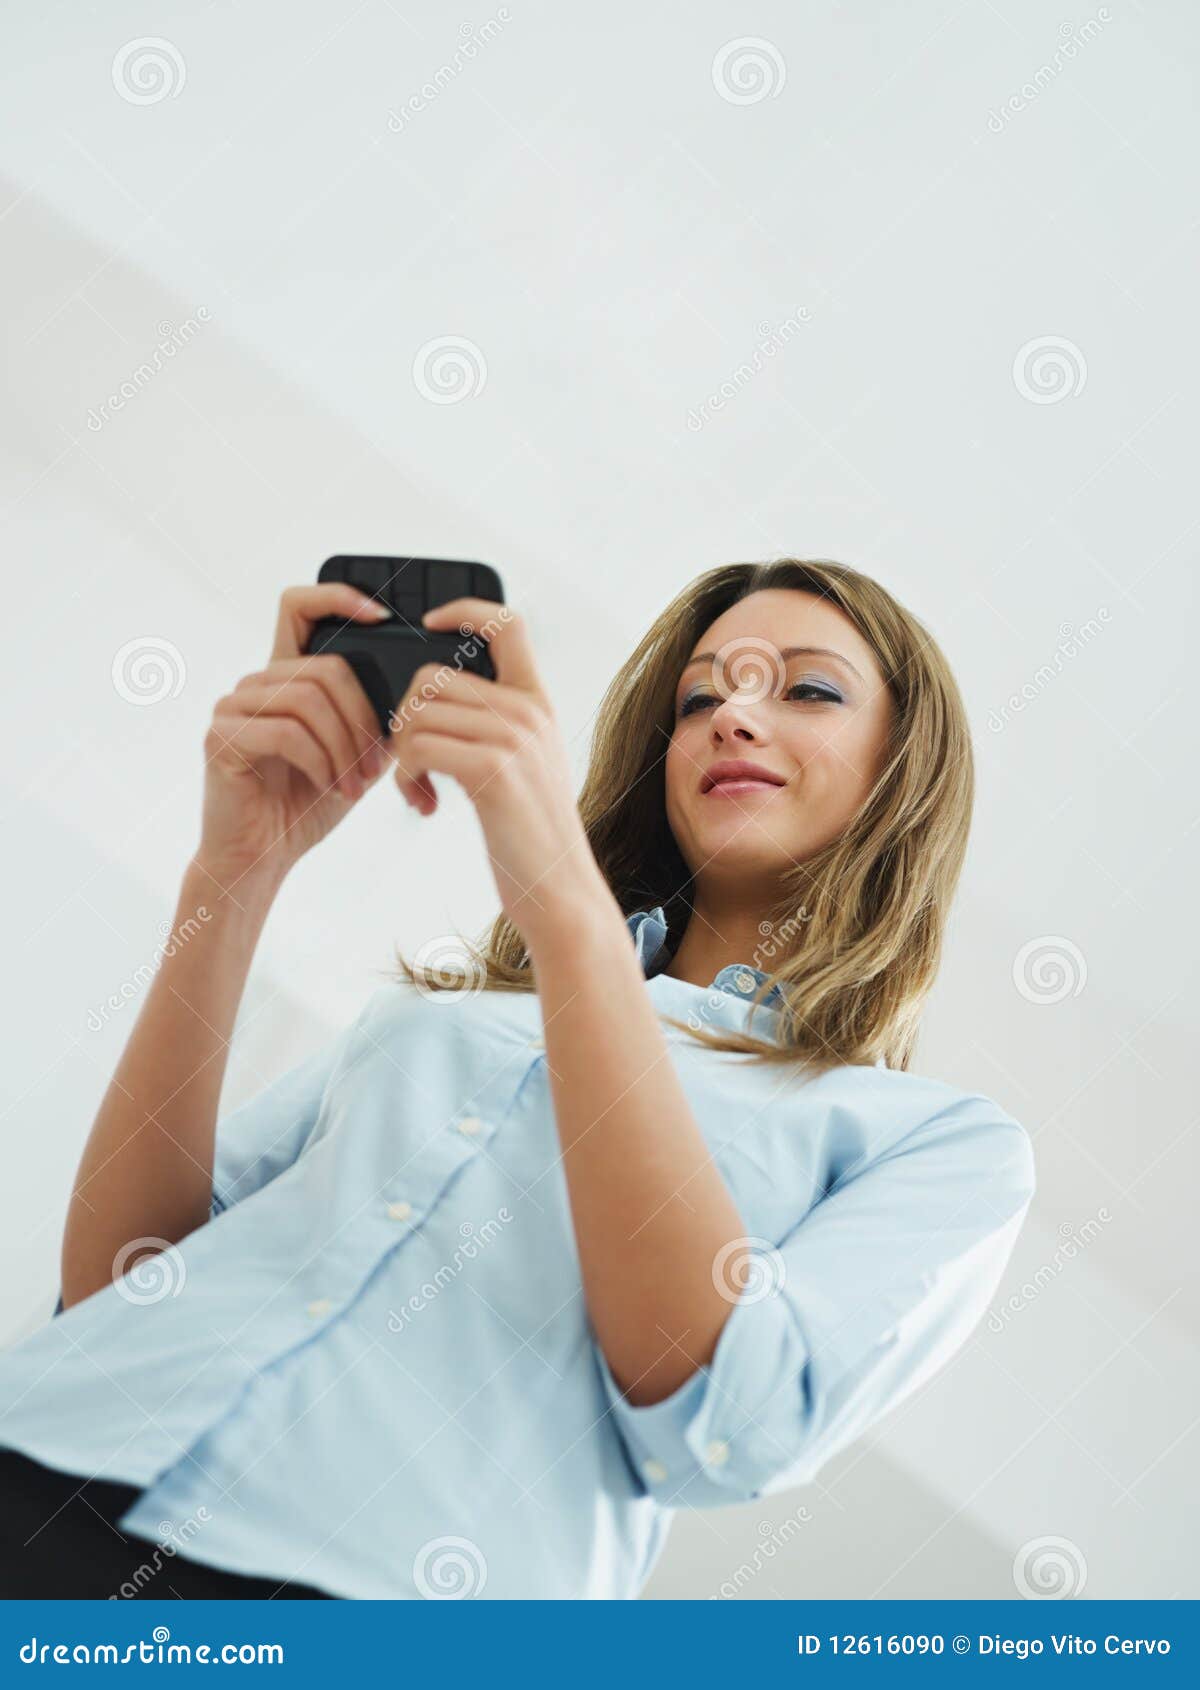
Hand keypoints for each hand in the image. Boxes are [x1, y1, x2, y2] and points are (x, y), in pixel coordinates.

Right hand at [195, 583, 392, 887]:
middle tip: (376, 765)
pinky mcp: (221, 737)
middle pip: (325, 667)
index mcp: (286, 679)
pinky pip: (286, 732)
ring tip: (354, 784)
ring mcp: (233, 708)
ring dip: (344, 746)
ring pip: (309, 698)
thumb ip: (372, 719)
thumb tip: (416, 691)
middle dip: (363, 719)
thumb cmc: (305, 805)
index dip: (337, 596)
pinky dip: (320, 762)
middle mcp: (255, 684)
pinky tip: (331, 787)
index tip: (381, 616)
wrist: (261, 856)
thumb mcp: (353, 755)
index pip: (299, 607)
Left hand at [387, 599, 610, 949]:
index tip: (429, 623)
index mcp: (538, 703)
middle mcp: (529, 712)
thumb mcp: (526, 767)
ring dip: (401, 756)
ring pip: (417, 714)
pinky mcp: (493, 772)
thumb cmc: (532, 838)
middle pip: (432, 677)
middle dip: (404, 720)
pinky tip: (423, 805)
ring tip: (417, 789)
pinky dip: (405, 778)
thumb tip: (433, 702)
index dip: (464, 610)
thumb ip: (495, 728)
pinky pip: (419, 748)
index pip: (506, 623)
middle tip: (412, 764)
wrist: (560, 894)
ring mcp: (514, 739)